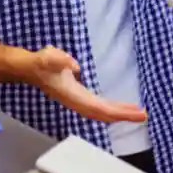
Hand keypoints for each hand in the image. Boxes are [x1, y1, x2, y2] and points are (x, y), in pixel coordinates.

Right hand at [26, 47, 147, 123]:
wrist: (28, 69)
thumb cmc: (39, 63)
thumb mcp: (47, 57)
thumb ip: (58, 59)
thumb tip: (75, 64)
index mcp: (73, 95)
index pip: (100, 107)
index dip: (118, 112)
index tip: (135, 112)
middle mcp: (77, 102)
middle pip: (103, 114)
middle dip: (123, 115)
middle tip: (143, 115)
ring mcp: (78, 100)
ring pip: (102, 112)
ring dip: (119, 114)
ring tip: (137, 113)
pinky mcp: (79, 96)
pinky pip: (99, 107)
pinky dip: (111, 109)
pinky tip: (120, 108)